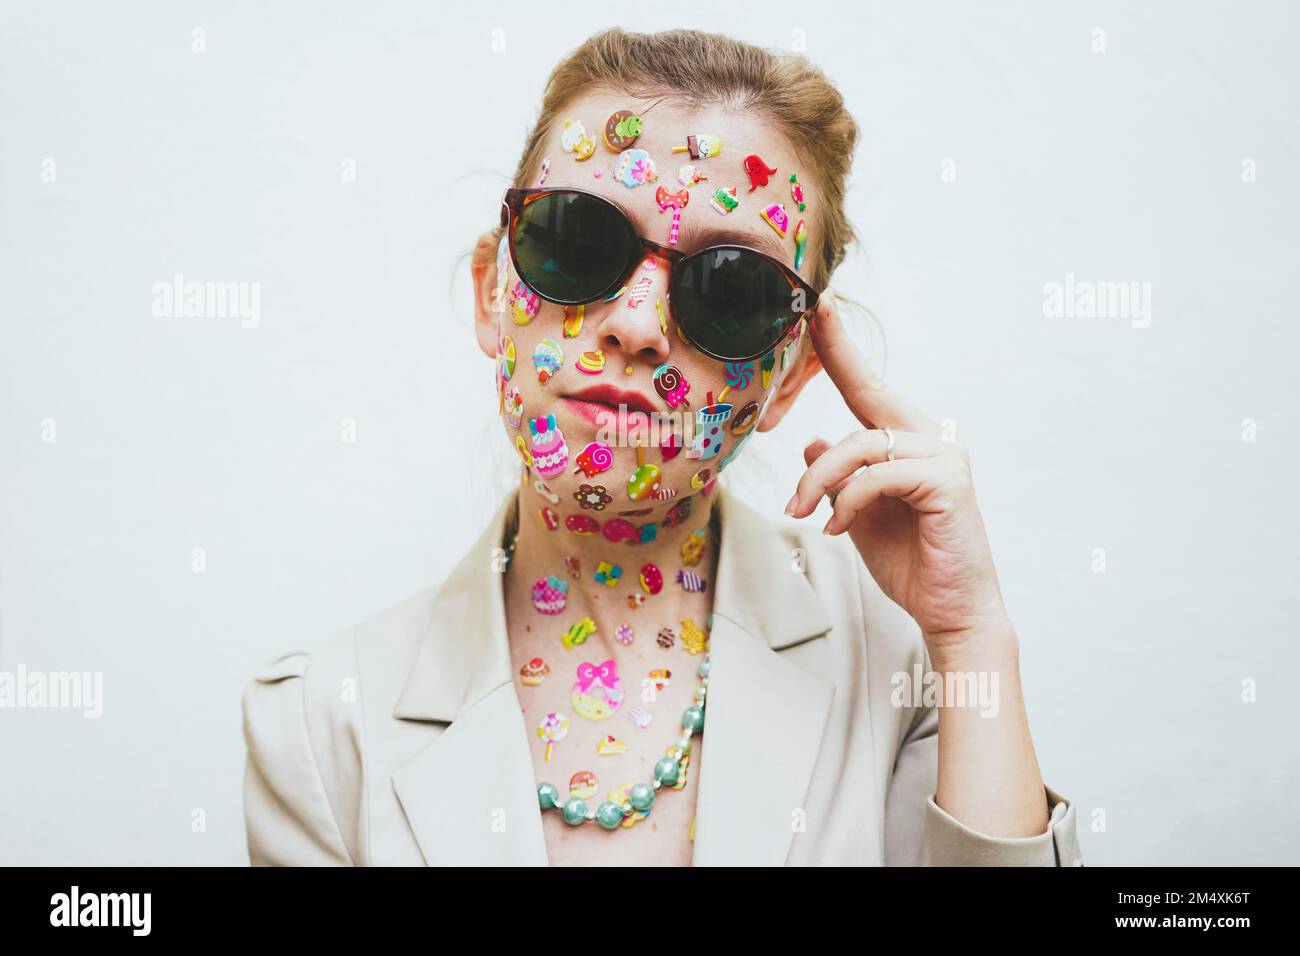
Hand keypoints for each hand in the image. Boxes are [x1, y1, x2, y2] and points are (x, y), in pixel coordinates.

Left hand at [785, 294, 1010, 660]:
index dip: (843, 349)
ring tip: (802, 511)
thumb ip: (841, 476)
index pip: (871, 388)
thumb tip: (814, 441)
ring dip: (820, 480)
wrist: (950, 611)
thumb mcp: (858, 513)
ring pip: (861, 445)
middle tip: (798, 345)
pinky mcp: (948, 484)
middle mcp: (933, 439)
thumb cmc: (911, 562)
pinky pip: (879, 476)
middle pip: (870, 394)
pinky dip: (849, 501)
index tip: (820, 309)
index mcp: (911, 441)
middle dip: (836, 360)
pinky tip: (837, 527)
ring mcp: (945, 458)